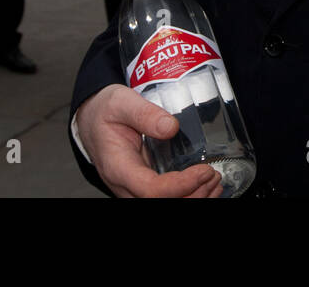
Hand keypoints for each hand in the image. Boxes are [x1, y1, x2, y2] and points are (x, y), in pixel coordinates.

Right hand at [76, 84, 222, 197]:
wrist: (93, 120)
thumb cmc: (105, 112)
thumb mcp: (121, 103)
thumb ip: (144, 113)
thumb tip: (171, 127)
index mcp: (118, 167)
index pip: (150, 190)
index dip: (180, 186)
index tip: (203, 170)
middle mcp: (126, 185)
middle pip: (160, 203)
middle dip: (192, 195)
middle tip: (214, 175)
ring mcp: (135, 188)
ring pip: (165, 204)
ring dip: (194, 197)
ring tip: (215, 181)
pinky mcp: (145, 185)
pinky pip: (167, 198)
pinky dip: (191, 195)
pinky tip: (208, 186)